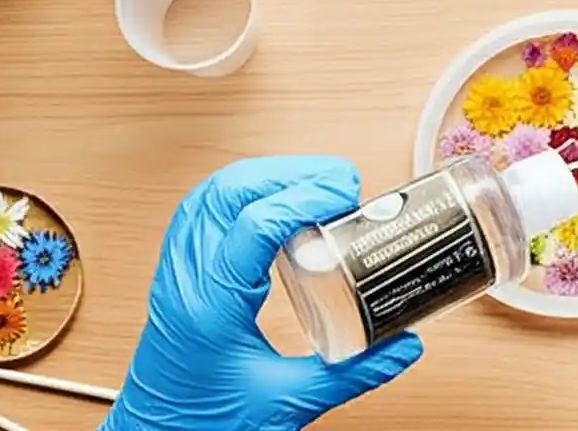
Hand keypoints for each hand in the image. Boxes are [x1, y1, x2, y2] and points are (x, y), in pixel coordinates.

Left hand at [102, 156, 422, 430]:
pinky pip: (201, 210)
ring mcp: (175, 272)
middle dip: (289, 172)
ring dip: (264, 176)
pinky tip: (271, 202)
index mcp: (210, 305)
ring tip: (312, 184)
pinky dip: (240, 193)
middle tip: (339, 181)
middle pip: (228, 190)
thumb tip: (402, 345)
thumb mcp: (287, 404)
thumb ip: (352, 374)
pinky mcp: (176, 274)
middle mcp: (185, 279)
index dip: (306, 194)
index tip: (346, 193)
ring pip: (210, 193)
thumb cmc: (202, 426)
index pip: (254, 221)